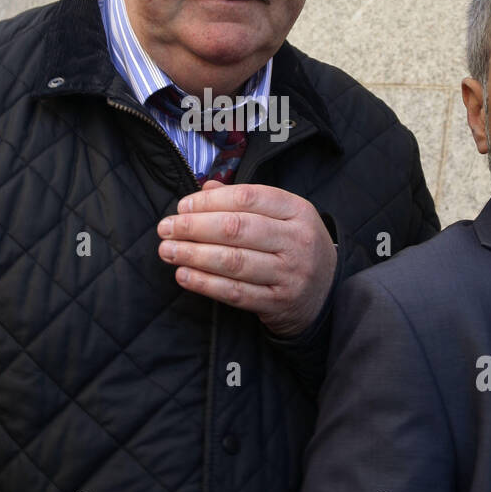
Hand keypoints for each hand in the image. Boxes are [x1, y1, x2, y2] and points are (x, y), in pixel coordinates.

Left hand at [156, 181, 336, 335]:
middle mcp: (297, 240)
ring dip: (194, 255)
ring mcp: (289, 273)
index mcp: (297, 210)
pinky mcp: (278, 302)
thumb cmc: (294, 246)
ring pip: (234, 261)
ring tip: (167, 250)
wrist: (325, 293)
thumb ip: (245, 200)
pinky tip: (183, 275)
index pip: (248, 197)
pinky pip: (235, 292)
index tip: (182, 206)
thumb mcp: (283, 217)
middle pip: (237, 228)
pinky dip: (205, 284)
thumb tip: (204, 189)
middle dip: (194, 227)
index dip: (210, 201)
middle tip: (166, 228)